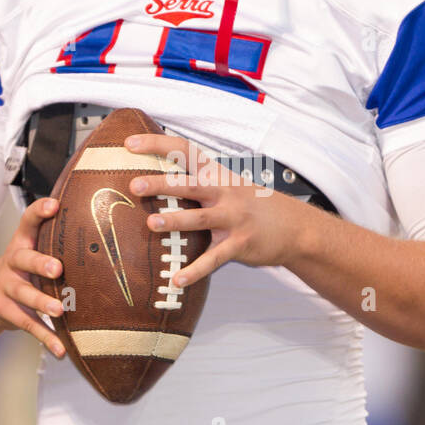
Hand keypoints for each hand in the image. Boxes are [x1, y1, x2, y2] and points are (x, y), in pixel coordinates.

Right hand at [0, 197, 66, 357]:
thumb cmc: (26, 268)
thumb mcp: (33, 249)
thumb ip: (57, 239)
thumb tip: (106, 229)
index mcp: (22, 242)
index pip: (27, 221)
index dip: (39, 211)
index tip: (54, 204)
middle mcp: (12, 262)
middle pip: (22, 259)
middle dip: (39, 263)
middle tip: (58, 268)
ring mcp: (7, 287)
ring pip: (23, 294)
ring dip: (42, 302)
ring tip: (60, 310)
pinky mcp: (7, 312)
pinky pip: (27, 325)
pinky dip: (45, 338)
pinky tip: (61, 350)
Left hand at [124, 132, 311, 287]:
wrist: (294, 227)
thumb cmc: (252, 206)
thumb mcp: (228, 186)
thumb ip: (198, 184)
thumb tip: (156, 182)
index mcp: (217, 175)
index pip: (184, 152)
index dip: (157, 145)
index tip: (130, 144)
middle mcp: (224, 193)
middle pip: (189, 184)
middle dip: (162, 184)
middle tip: (135, 184)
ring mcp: (233, 219)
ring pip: (199, 219)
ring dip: (175, 221)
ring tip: (151, 223)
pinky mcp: (240, 244)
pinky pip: (214, 259)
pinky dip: (195, 270)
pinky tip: (176, 279)